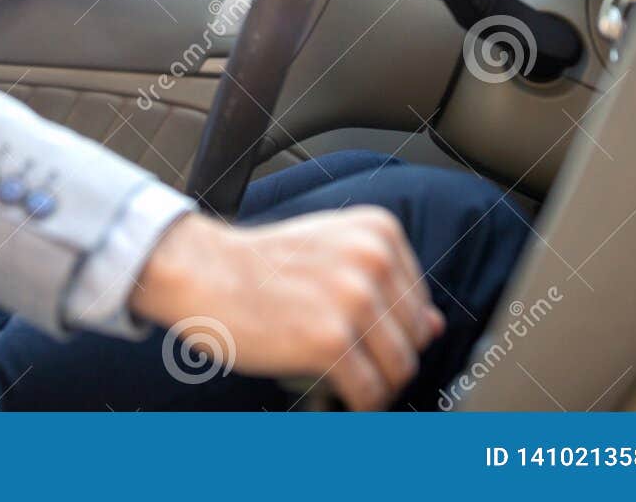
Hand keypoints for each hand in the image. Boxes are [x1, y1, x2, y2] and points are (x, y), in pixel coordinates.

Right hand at [129, 209, 444, 410]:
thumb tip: (435, 326)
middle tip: (349, 364)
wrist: (200, 270)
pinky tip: (336, 396)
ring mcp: (354, 299)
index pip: (420, 303)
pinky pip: (370, 393)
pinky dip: (359, 405)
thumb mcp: (329, 252)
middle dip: (385, 360)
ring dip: (376, 386)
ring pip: (399, 369)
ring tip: (344, 382)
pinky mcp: (331, 340)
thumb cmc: (258, 264)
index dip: (393, 332)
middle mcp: (373, 259)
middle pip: (414, 338)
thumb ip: (384, 283)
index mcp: (378, 231)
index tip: (364, 340)